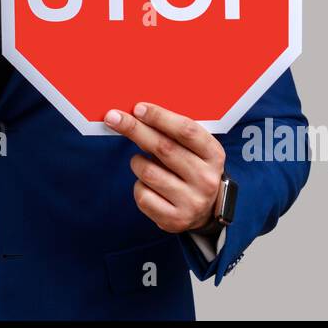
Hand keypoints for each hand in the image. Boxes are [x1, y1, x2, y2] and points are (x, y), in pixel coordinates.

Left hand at [104, 101, 225, 233]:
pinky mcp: (175, 220)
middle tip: (113, 117)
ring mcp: (192, 202)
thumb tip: (136, 115)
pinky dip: (138, 186)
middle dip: (135, 129)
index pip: (186, 130)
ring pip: (147, 172)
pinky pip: (142, 195)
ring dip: (137, 162)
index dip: (160, 117)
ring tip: (144, 163)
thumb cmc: (191, 169)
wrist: (205, 211)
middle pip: (163, 147)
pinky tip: (148, 185)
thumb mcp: (193, 149)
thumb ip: (172, 133)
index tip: (138, 108)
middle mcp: (206, 179)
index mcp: (214, 155)